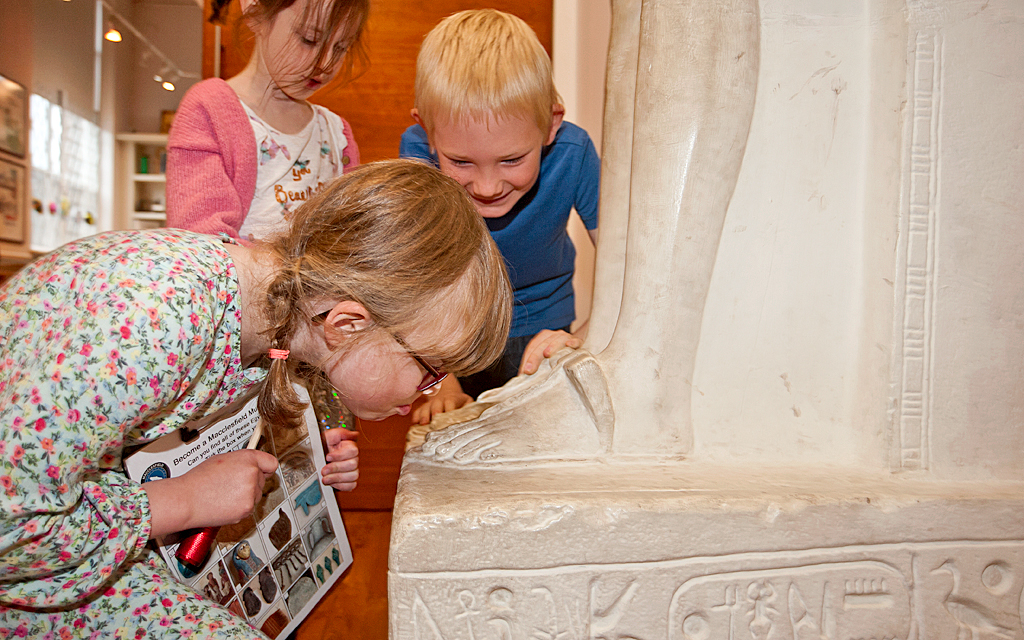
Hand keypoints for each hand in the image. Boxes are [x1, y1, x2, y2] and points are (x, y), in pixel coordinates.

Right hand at [146, 449, 277, 536]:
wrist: (186, 500)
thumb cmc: (198, 481)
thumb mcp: (222, 460)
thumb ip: (241, 461)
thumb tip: (250, 465)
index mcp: (247, 458)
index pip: (271, 462)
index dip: (265, 467)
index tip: (263, 470)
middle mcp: (252, 474)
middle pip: (262, 480)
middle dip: (250, 482)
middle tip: (231, 484)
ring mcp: (250, 492)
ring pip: (256, 495)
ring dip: (245, 496)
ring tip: (225, 494)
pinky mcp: (247, 509)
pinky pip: (249, 508)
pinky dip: (240, 508)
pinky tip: (225, 503)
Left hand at [321, 427, 358, 491]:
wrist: (311, 459)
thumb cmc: (319, 447)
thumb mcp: (327, 436)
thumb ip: (340, 433)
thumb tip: (354, 434)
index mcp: (348, 447)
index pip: (353, 451)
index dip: (340, 455)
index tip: (328, 457)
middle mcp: (352, 459)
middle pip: (353, 464)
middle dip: (336, 468)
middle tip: (324, 469)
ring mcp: (351, 471)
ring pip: (353, 476)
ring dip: (337, 478)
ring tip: (325, 478)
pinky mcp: (348, 482)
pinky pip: (351, 485)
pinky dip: (341, 485)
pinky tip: (332, 482)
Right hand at [411, 377, 471, 424]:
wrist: (446, 391)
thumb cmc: (459, 401)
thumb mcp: (466, 401)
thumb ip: (469, 407)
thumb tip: (473, 415)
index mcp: (451, 399)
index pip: (450, 403)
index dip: (450, 410)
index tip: (450, 418)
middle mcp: (439, 401)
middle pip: (436, 406)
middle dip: (435, 412)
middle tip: (435, 420)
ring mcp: (429, 404)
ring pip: (425, 409)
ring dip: (424, 416)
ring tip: (423, 424)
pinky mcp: (422, 408)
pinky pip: (416, 412)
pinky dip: (415, 418)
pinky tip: (414, 425)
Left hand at [519, 329, 581, 374]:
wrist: (577, 349)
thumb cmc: (558, 357)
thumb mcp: (545, 360)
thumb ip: (535, 366)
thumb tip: (521, 379)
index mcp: (543, 338)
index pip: (533, 346)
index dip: (527, 358)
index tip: (524, 371)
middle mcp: (553, 335)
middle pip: (542, 343)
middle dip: (535, 357)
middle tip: (529, 370)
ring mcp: (566, 337)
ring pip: (558, 339)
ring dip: (552, 346)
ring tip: (546, 354)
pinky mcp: (579, 342)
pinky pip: (576, 340)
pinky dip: (572, 342)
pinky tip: (569, 345)